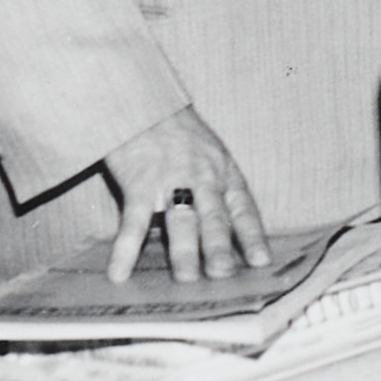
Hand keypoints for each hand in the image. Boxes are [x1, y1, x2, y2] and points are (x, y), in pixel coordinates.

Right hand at [98, 106, 273, 285]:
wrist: (144, 101)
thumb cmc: (177, 132)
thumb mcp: (210, 152)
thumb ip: (217, 186)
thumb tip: (221, 229)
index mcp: (224, 172)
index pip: (243, 209)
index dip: (252, 236)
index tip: (261, 262)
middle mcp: (203, 177)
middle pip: (215, 218)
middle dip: (221, 248)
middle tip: (224, 275)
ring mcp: (171, 178)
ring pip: (182, 221)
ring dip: (185, 252)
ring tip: (186, 279)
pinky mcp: (139, 180)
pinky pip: (134, 219)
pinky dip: (126, 248)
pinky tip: (119, 272)